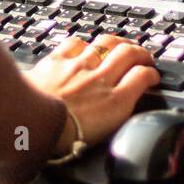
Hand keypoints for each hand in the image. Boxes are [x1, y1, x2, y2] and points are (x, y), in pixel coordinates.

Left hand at [28, 35, 159, 155]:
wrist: (31, 128)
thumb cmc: (62, 141)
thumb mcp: (102, 137)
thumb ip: (117, 115)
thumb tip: (125, 104)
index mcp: (115, 102)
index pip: (143, 77)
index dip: (151, 74)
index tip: (151, 76)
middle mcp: (100, 80)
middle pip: (129, 53)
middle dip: (140, 52)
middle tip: (142, 56)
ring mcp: (78, 66)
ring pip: (106, 42)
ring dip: (117, 42)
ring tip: (119, 45)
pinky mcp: (57, 60)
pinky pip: (76, 43)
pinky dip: (84, 44)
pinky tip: (84, 48)